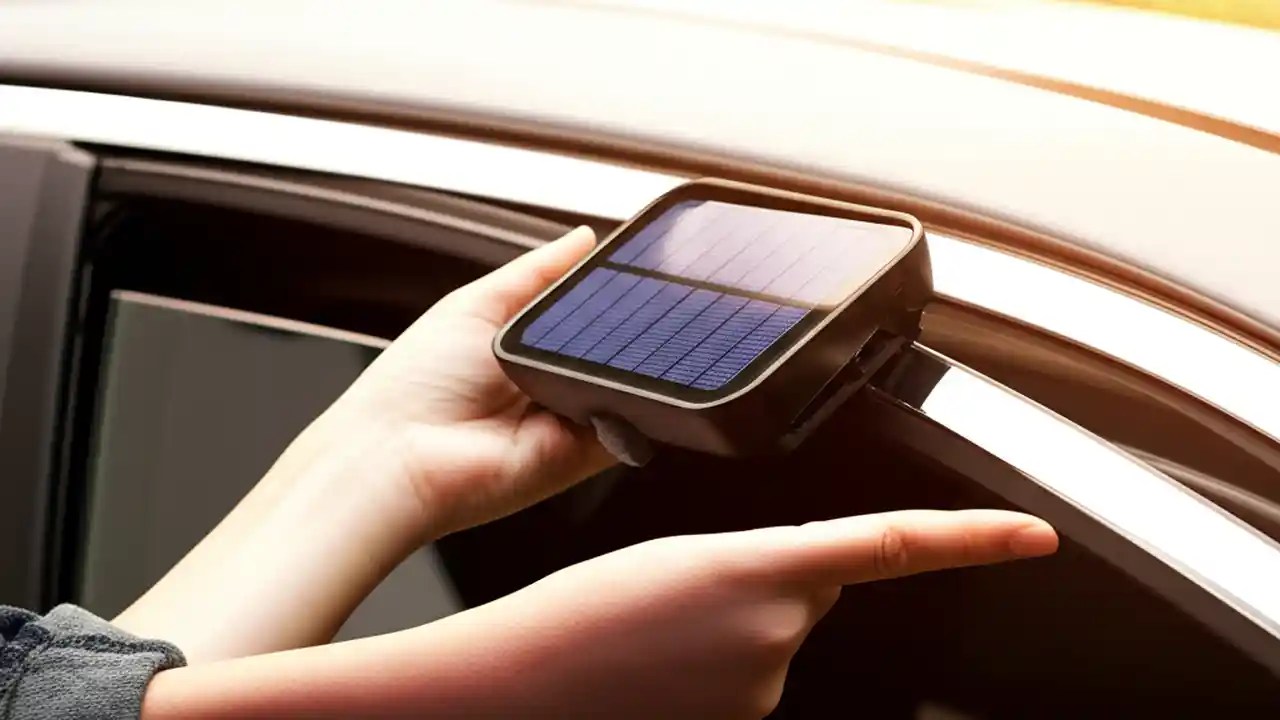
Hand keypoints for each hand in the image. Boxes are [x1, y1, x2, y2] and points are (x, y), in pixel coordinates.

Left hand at [333, 225, 614, 536]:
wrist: (399, 455)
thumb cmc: (416, 385)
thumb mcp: (476, 305)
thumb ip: (536, 272)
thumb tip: (586, 237)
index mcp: (527, 347)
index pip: (589, 314)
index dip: (612, 292)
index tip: (639, 265)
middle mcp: (554, 384)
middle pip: (614, 346)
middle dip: (627, 323)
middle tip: (642, 298)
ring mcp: (574, 420)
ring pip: (629, 380)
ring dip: (631, 360)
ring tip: (623, 338)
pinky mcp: (587, 454)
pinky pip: (630, 422)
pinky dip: (634, 401)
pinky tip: (621, 379)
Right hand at [453, 509, 1057, 717]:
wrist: (517, 688)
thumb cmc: (579, 614)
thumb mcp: (674, 558)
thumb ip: (759, 565)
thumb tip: (808, 584)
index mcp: (759, 568)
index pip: (893, 547)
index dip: (975, 540)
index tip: (1036, 536)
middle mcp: (777, 636)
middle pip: (811, 593)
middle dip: (773, 584)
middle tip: (686, 594)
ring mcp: (761, 690)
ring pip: (778, 642)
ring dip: (736, 632)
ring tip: (660, 635)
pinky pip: (752, 684)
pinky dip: (720, 672)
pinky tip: (665, 669)